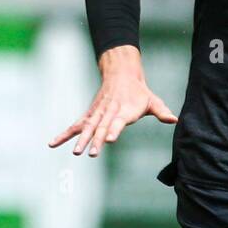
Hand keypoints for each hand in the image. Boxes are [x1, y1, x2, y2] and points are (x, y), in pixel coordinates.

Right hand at [49, 45, 176, 156]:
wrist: (120, 74)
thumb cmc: (139, 92)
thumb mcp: (152, 100)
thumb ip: (161, 111)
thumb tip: (174, 119)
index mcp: (123, 110)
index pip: (117, 122)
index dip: (113, 130)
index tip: (108, 140)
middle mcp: (108, 112)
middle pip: (101, 127)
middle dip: (96, 140)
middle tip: (91, 153)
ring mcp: (97, 114)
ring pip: (87, 128)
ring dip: (81, 140)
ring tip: (75, 152)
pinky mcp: (90, 115)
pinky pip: (75, 126)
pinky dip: (64, 134)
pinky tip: (53, 144)